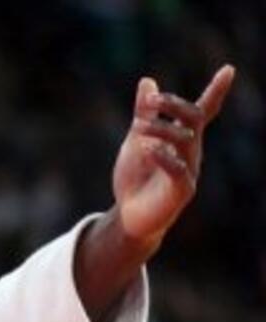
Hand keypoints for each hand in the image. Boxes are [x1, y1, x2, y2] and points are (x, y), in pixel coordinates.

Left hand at [112, 65, 234, 249]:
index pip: (204, 111)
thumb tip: (147, 82)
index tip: (228, 69)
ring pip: (184, 139)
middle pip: (194, 118)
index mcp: (183, 138)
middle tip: (150, 101)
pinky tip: (146, 148)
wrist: (129, 216)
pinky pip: (178, 168)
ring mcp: (189, 170)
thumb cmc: (136, 178)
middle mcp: (191, 152)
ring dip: (158, 128)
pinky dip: (162, 155)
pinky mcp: (182, 191)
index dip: (216, 91)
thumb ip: (144, 114)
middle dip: (173, 105)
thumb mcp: (136, 140)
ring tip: (137, 129)